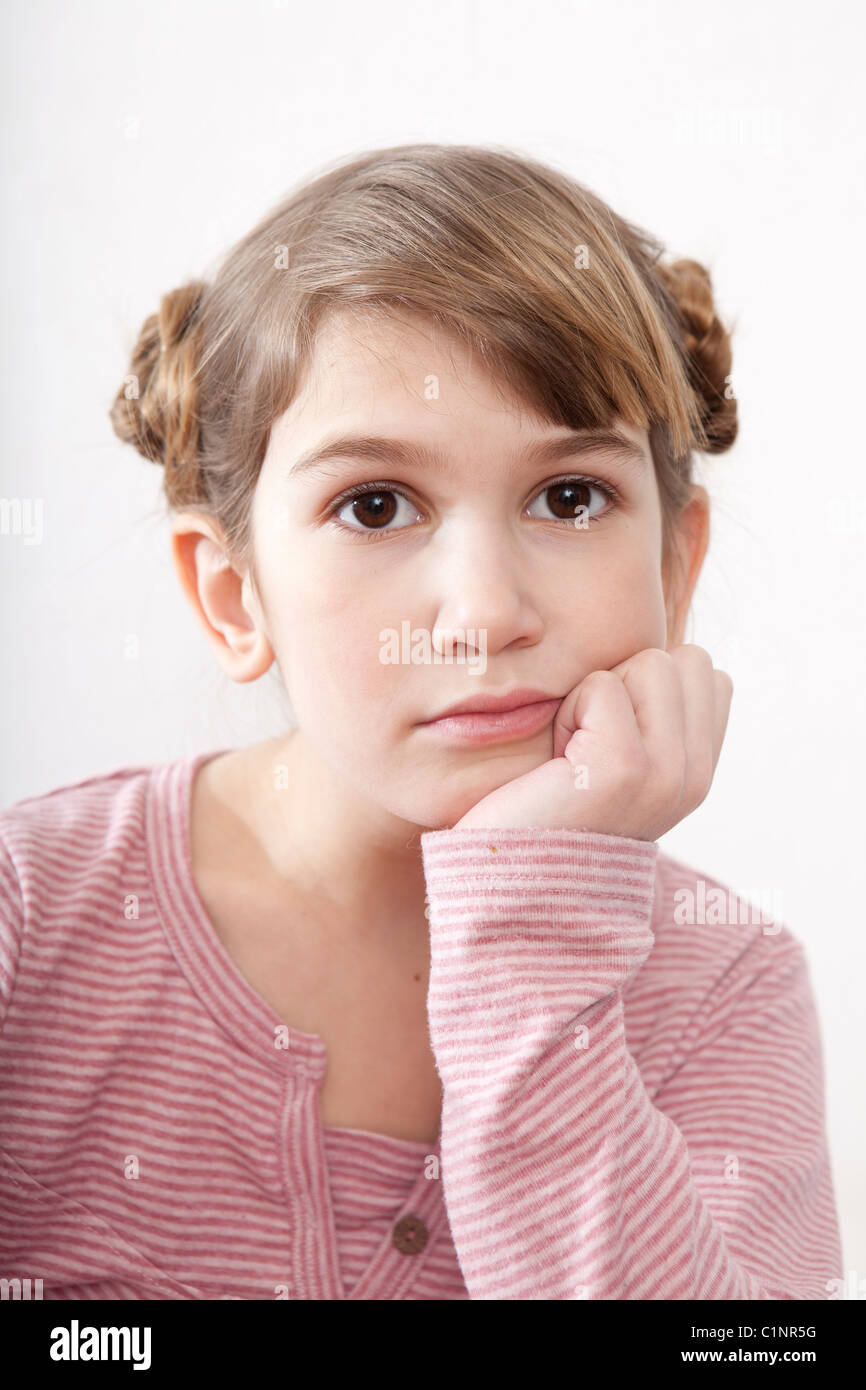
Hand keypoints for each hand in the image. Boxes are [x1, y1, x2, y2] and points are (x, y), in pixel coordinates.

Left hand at [452, 645, 732, 840]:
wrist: (510, 885)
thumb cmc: (544, 811)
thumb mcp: (617, 761)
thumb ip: (651, 717)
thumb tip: (656, 658)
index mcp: (697, 773)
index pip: (701, 671)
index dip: (642, 685)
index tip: (604, 738)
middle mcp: (694, 777)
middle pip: (680, 659)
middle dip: (623, 683)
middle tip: (585, 745)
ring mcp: (667, 774)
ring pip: (649, 662)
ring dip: (595, 696)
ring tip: (571, 754)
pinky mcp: (626, 768)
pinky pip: (603, 685)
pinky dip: (569, 712)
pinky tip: (557, 762)